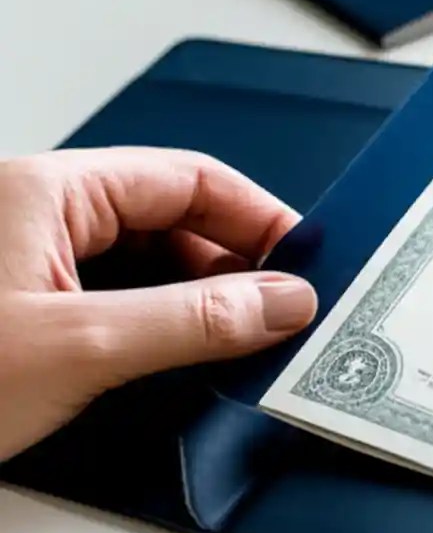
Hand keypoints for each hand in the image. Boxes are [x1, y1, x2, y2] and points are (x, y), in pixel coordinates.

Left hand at [0, 147, 316, 459]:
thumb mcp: (77, 347)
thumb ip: (192, 320)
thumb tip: (278, 301)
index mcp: (45, 190)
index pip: (186, 178)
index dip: (256, 215)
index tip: (304, 259)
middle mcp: (39, 215)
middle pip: (173, 218)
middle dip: (234, 264)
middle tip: (284, 310)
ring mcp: (30, 262)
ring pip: (149, 262)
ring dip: (202, 298)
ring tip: (246, 337)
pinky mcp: (28, 308)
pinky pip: (121, 298)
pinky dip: (166, 323)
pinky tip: (190, 354)